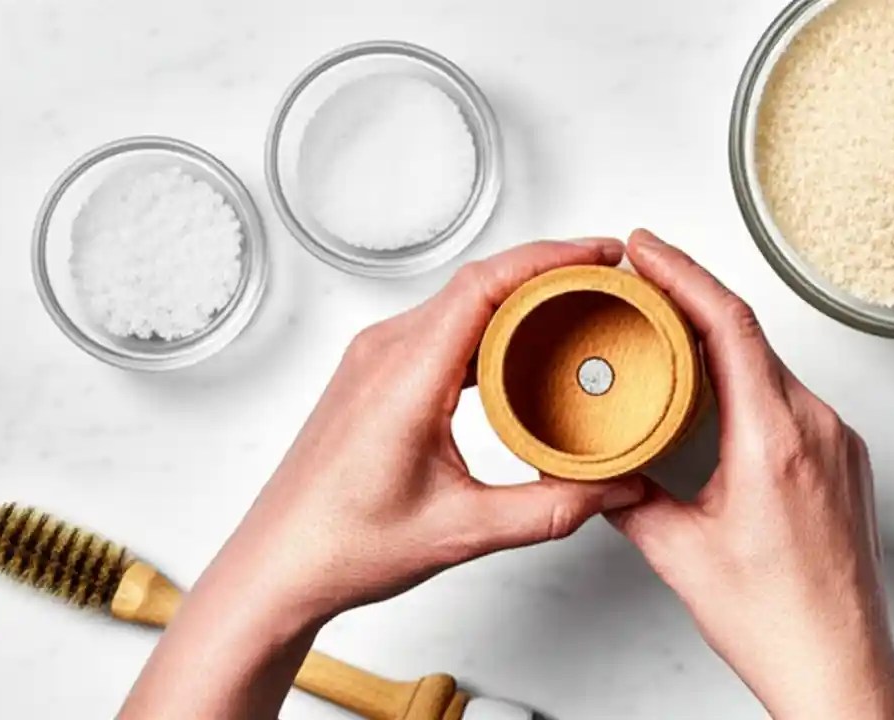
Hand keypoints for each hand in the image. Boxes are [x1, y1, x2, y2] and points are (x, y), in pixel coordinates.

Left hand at [122, 239, 647, 718]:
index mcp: (403, 376)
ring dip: (518, 298)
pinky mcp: (374, 374)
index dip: (549, 259)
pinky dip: (490, 326)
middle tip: (606, 281)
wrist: (278, 566)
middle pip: (477, 283)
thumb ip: (552, 508)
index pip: (484, 285)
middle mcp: (384, 352)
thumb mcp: (462, 531)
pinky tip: (523, 348)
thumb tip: (616, 486)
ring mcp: (375, 359)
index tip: (600, 255)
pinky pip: (442, 328)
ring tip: (576, 308)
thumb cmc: (343, 546)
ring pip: (459, 303)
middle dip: (548, 272)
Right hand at [609, 231, 893, 719]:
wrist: (839, 667)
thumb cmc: (775, 621)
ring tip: (667, 336)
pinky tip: (716, 393)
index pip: (729, 326)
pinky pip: (791, 397)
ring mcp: (840, 442)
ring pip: (771, 365)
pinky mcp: (846, 460)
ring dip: (720, 343)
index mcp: (774, 442)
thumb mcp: (678, 553)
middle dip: (692, 301)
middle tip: (641, 284)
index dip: (682, 273)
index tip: (646, 249)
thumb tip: (598, 468)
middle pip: (750, 336)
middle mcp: (818, 429)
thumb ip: (628, 497)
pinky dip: (748, 380)